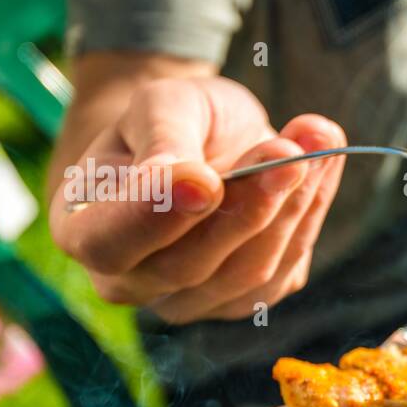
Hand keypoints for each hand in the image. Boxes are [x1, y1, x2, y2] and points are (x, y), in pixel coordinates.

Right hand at [49, 75, 345, 323]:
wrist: (203, 138)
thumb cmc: (169, 120)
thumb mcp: (159, 104)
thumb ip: (166, 140)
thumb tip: (194, 181)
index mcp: (84, 230)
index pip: (112, 242)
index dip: (158, 217)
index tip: (204, 179)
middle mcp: (129, 282)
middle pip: (192, 263)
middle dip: (249, 202)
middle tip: (289, 151)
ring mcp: (189, 302)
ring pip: (248, 269)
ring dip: (292, 204)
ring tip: (317, 140)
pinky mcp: (243, 301)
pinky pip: (284, 268)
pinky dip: (310, 213)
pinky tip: (323, 164)